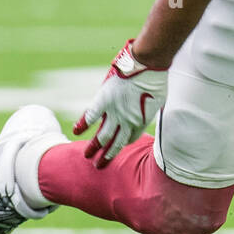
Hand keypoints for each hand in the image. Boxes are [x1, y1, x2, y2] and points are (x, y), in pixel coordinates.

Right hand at [72, 40, 168, 167]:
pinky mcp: (104, 101)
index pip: (129, 139)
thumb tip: (148, 110)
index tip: (115, 148)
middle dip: (106, 156)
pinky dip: (82, 124)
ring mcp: (115, 112)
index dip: (121, 145)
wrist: (147, 66)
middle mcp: (127, 121)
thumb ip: (149, 109)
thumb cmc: (155, 80)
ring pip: (102, 136)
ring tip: (86, 156)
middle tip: (98, 166)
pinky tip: (76, 131)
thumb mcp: (157, 100)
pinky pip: (90, 116)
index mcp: (141, 122)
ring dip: (93, 147)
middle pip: (115, 144)